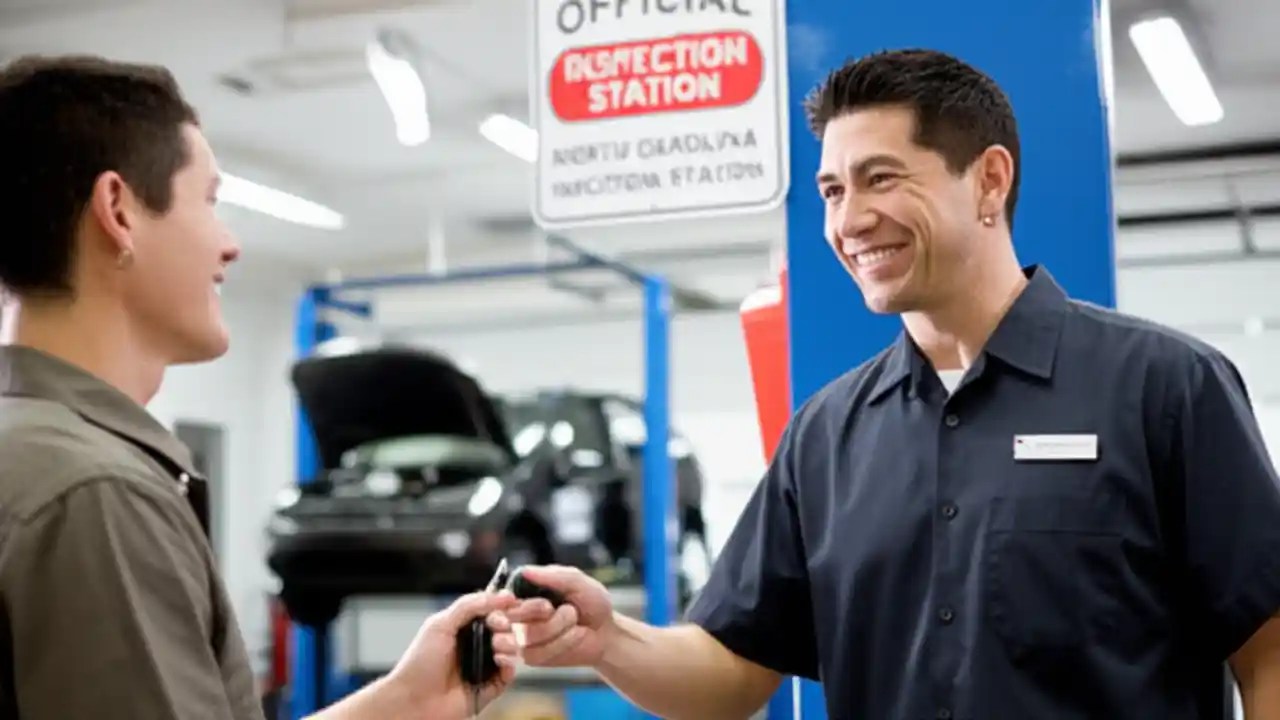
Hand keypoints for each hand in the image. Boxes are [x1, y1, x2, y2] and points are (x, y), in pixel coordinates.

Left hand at [385, 591, 519, 718]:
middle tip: (497, 626)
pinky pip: (509, 673)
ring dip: (508, 642)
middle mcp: (475, 645)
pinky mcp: (489, 686)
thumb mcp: (441, 624)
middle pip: (504, 628)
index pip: (490, 611)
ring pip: (510, 648)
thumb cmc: (420, 662)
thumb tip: (500, 594)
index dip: (500, 606)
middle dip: (505, 624)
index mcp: (462, 628)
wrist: (414, 700)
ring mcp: (483, 666)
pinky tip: (500, 660)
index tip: (508, 602)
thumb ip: (469, 605)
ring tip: (496, 646)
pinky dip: (509, 664)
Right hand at [489, 565, 615, 668]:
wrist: (607, 632)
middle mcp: (519, 614)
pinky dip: (562, 643)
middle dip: (539, 609)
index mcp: (525, 591)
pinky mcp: (532, 657)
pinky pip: (536, 653)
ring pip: (528, 634)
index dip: (507, 599)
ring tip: (575, 621)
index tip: (524, 599)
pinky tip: (575, 636)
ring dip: (559, 626)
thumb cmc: (592, 603)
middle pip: (512, 614)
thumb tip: (524, 571)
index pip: (503, 595)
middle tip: (567, 608)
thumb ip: (553, 576)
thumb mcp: (578, 582)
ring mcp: (523, 637)